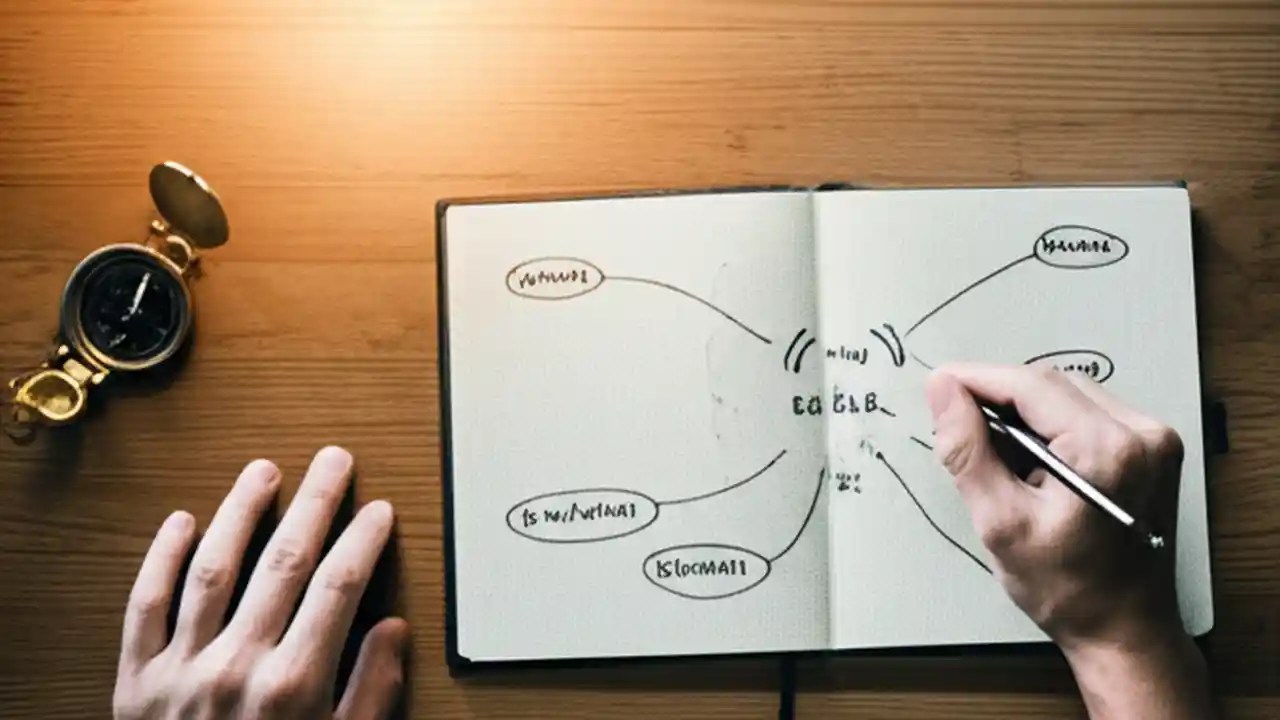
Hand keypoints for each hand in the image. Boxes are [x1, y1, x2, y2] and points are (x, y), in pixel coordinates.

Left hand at [113, 447, 406, 719]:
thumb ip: (370, 693)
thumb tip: (393, 630)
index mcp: (293, 686)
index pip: (338, 587)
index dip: (363, 541)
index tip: (378, 511)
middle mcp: (235, 667)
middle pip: (284, 562)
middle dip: (314, 504)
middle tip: (332, 461)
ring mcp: (180, 670)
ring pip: (213, 568)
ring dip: (240, 512)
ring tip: (261, 472)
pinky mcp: (135, 682)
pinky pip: (144, 606)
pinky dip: (160, 559)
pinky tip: (180, 522)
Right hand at [927, 364, 1212, 718]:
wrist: (1126, 630)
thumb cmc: (1067, 590)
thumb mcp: (1001, 523)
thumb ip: (968, 450)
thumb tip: (942, 390)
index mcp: (1108, 449)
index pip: (1029, 384)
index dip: (976, 378)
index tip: (937, 386)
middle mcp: (1142, 433)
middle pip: (1051, 384)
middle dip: (1000, 397)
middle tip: (959, 426)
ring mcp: (1155, 438)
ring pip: (1070, 394)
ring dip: (1027, 410)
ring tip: (998, 452)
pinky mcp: (1155, 448)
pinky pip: (1091, 413)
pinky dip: (1054, 424)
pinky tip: (1035, 458)